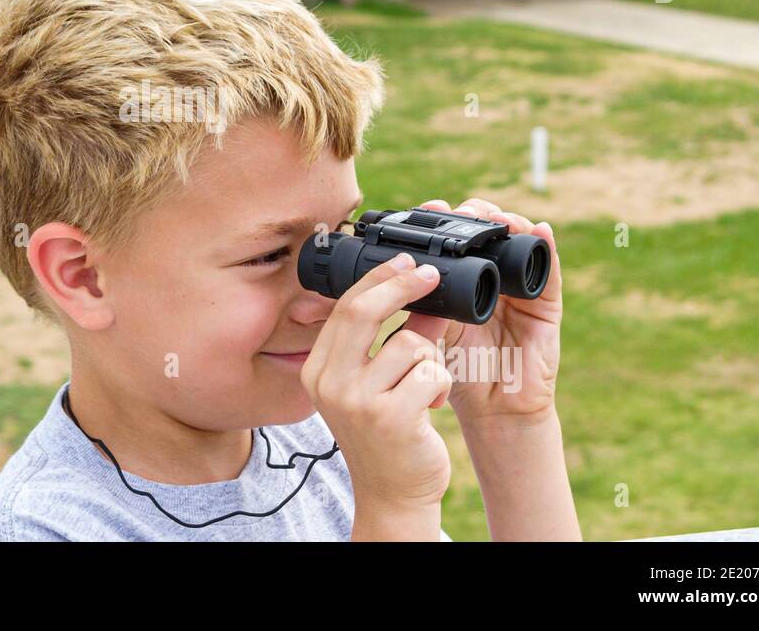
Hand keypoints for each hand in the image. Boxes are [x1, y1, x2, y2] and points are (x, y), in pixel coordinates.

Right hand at [301, 254, 454, 517]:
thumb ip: (392, 337)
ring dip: (430, 359)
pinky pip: (429, 372)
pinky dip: (440, 384)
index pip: (345, 308)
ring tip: (425, 386)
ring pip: (408, 343)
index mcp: (317, 370)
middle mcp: (329, 383)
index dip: (378, 280)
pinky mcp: (389, 418)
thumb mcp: (376, 382)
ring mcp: (356, 401)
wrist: (393, 495)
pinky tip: (432, 405)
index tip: (406, 263)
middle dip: (402, 285)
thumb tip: (423, 290)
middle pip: (364, 311)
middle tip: (430, 275)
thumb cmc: (387, 435)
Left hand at [403, 197, 563, 424]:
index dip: (443, 220)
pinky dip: (546, 247)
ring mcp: (518, 290)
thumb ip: (418, 308)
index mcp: (459, 284)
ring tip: (494, 216)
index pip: (454, 240)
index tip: (426, 208)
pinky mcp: (545, 306)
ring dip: (507, 222)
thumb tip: (398, 273)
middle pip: (486, 233)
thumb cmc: (458, 375)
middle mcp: (490, 280)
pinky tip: (540, 230)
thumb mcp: (429, 335)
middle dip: (473, 214)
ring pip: (518, 242)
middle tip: (457, 210)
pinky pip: (549, 272)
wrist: (493, 411)